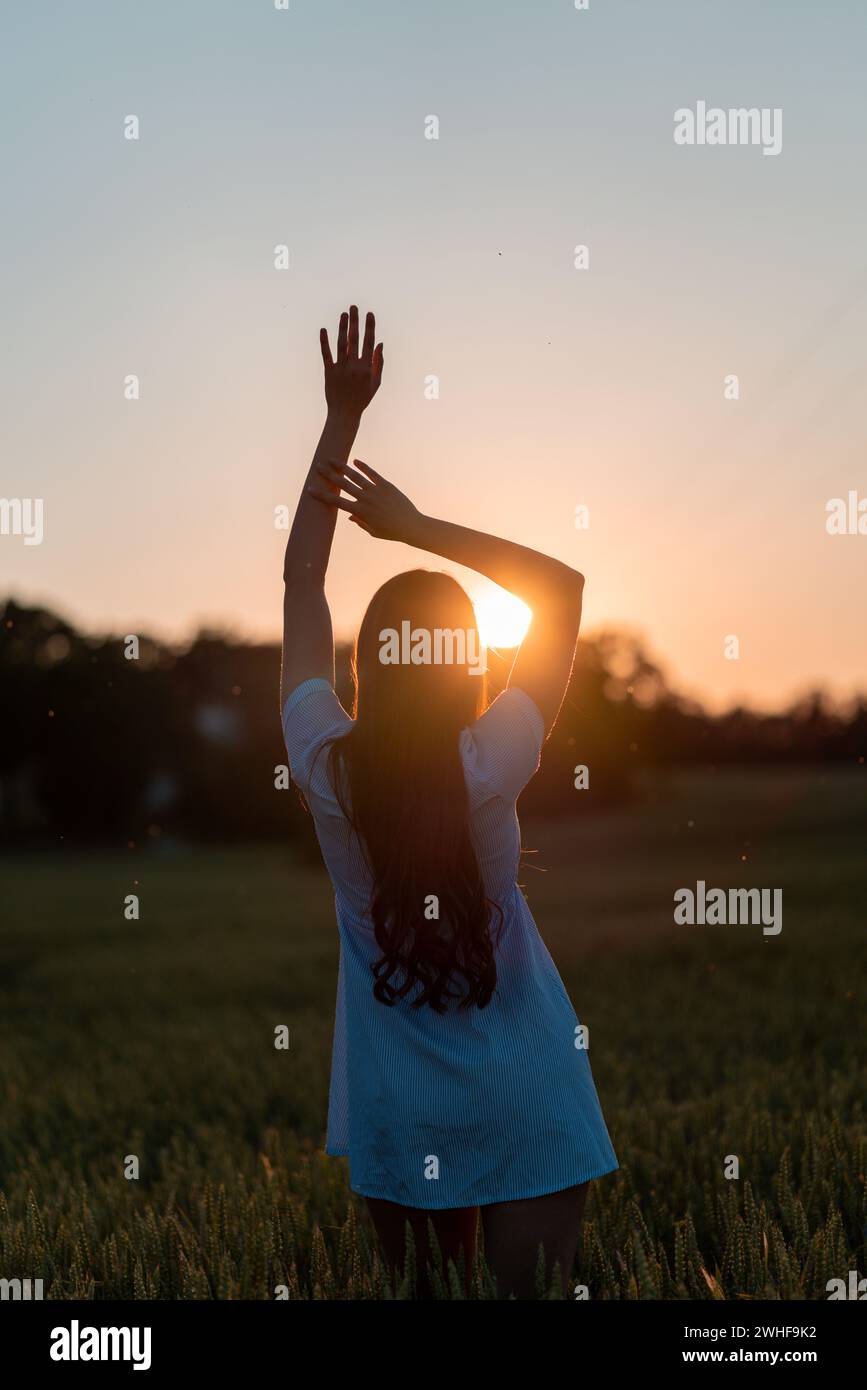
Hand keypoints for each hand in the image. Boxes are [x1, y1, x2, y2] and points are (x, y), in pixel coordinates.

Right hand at [308, 458, 422, 543]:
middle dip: (328, 475)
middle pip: (342, 484)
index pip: (335, 502)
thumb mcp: (373, 531)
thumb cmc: (391, 532)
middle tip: (317, 467)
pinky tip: (355, 460)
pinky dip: (363, 466)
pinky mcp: (386, 485)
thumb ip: (360, 522)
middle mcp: (365, 499)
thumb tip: (349, 516)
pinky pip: (372, 473)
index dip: (321, 495)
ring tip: (332, 459)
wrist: (410, 525)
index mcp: (359, 512)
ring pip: (355, 476)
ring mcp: (375, 490)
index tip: (310, 489)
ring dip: (342, 467)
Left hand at [320, 306, 383, 419]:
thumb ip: (379, 363)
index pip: (369, 343)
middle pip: (354, 339)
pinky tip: (323, 330)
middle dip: (355, 322)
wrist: (345, 413)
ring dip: (342, 327)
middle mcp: (353, 366)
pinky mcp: (329, 372)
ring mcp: (340, 368)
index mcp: (366, 368)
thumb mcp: (375, 383)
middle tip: (354, 307)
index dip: (369, 327)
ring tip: (344, 314)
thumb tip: (380, 343)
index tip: (369, 314)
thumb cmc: (362, 398)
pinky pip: (326, 355)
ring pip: (341, 344)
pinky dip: (324, 342)